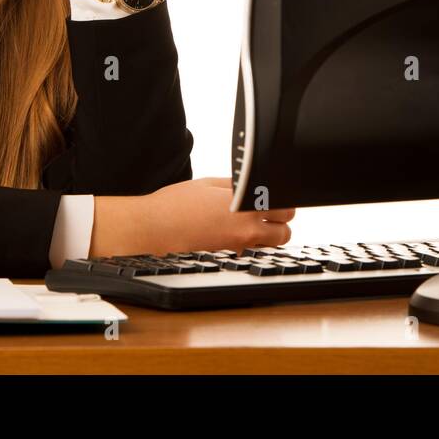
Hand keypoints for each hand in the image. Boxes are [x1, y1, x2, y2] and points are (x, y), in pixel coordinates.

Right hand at [91, 178, 295, 257]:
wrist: (153, 229)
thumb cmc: (175, 204)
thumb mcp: (209, 183)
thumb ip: (236, 184)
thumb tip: (253, 184)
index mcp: (245, 206)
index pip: (285, 209)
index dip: (283, 202)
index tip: (275, 198)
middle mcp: (245, 230)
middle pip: (285, 233)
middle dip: (281, 222)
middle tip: (268, 211)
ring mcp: (236, 246)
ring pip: (269, 245)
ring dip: (268, 235)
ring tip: (250, 221)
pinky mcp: (226, 256)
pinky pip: (249, 251)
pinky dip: (248, 243)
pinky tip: (231, 232)